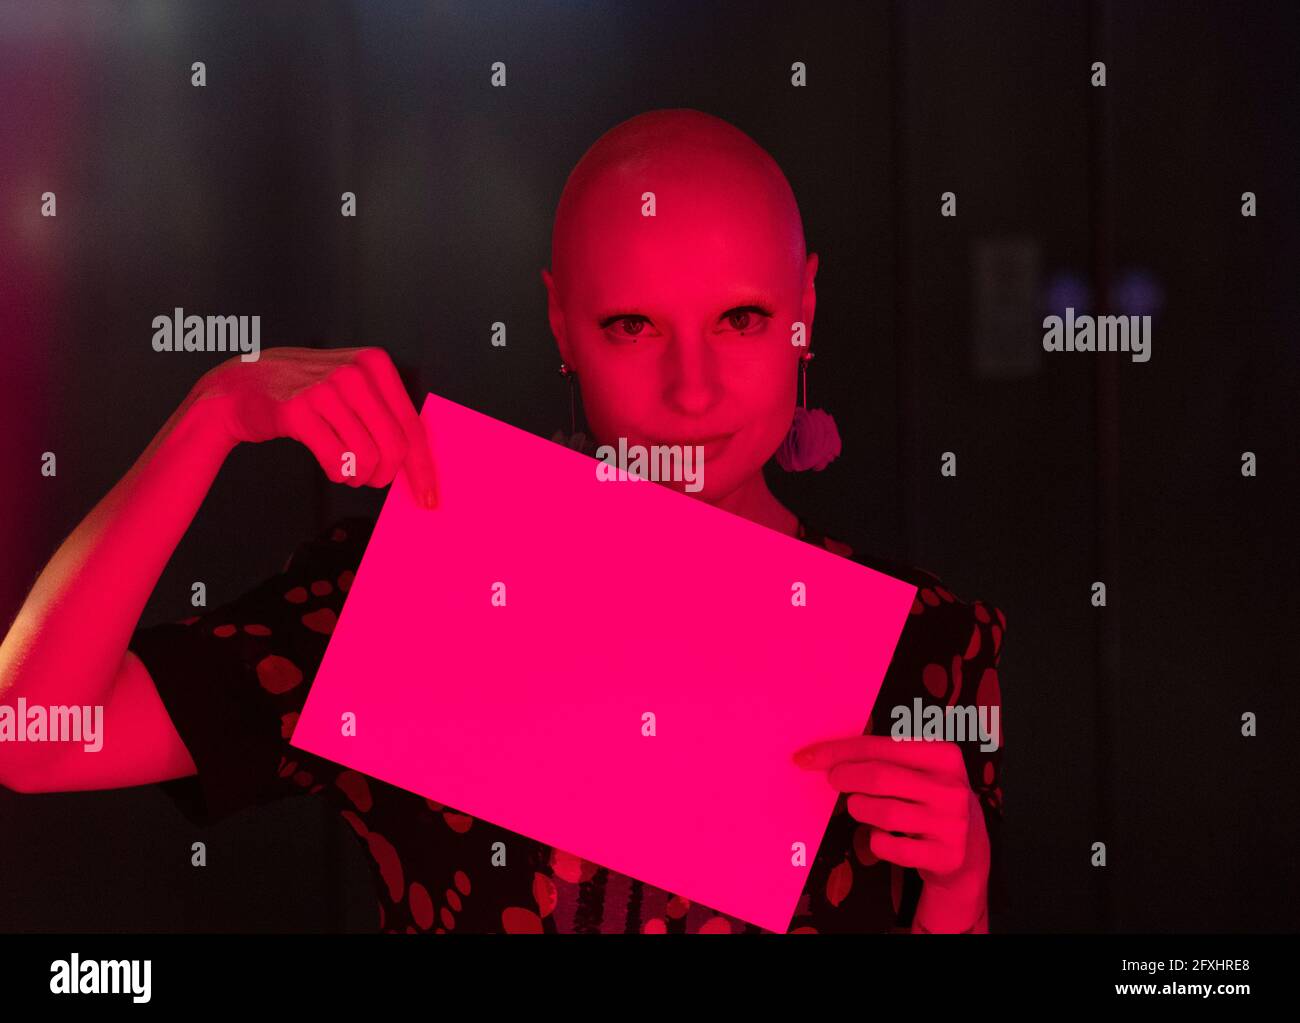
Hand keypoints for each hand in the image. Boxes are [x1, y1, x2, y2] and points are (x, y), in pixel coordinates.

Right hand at [192, 346, 437, 506]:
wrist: (242, 384)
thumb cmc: (305, 391)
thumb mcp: (352, 386)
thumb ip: (385, 413)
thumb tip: (418, 460)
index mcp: (375, 364)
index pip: (412, 425)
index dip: (423, 467)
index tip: (429, 496)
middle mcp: (354, 373)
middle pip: (395, 446)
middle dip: (387, 475)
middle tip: (373, 480)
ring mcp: (325, 389)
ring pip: (367, 457)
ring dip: (359, 476)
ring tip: (347, 469)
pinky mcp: (298, 411)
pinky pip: (337, 461)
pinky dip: (339, 473)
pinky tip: (333, 466)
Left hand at [792, 734, 988, 896]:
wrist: (968, 849)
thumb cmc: (929, 798)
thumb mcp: (919, 770)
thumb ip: (883, 758)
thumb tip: (823, 755)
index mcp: (944, 755)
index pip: (879, 746)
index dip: (838, 752)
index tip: (807, 758)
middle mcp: (952, 788)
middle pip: (879, 777)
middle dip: (845, 777)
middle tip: (834, 781)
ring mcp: (952, 824)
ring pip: (883, 813)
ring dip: (860, 809)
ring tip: (859, 806)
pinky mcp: (945, 856)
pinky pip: (889, 847)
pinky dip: (875, 841)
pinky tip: (882, 835)